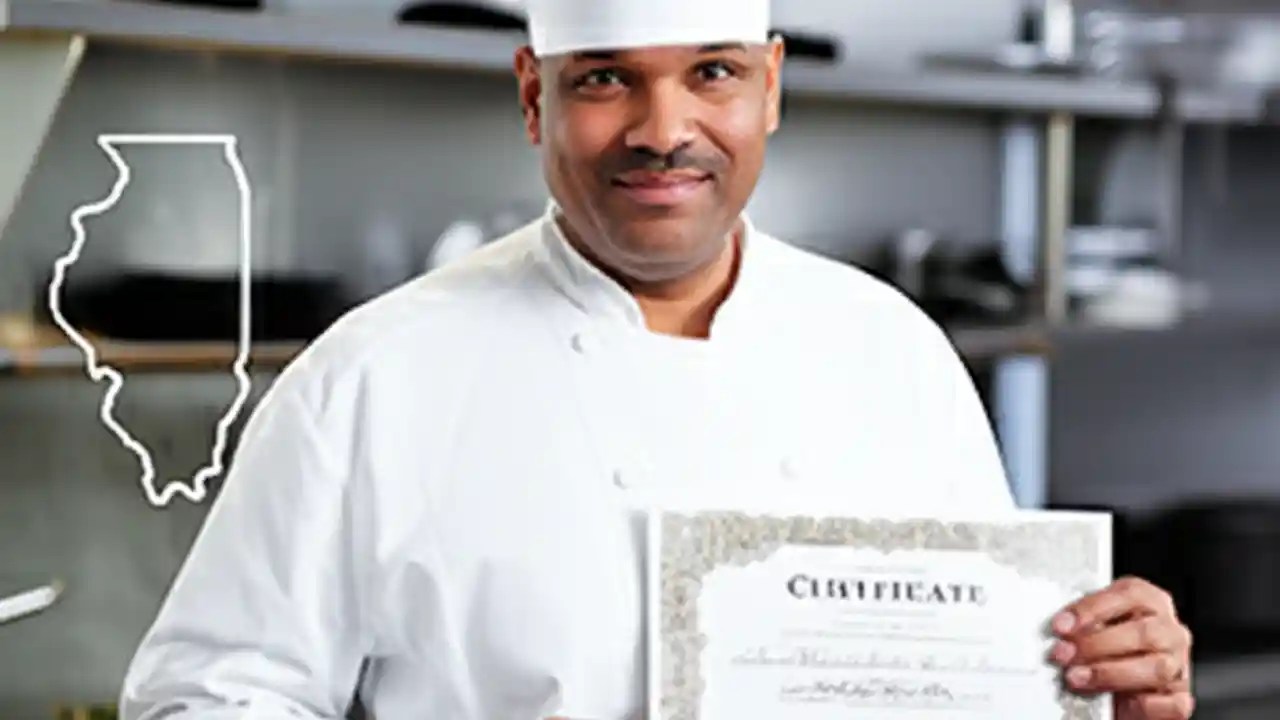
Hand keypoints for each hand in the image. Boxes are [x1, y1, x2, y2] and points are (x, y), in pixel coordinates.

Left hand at [1050, 576, 1193, 718]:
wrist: (1116, 690)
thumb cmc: (1102, 649)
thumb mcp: (1093, 627)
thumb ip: (1083, 624)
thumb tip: (1057, 631)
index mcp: (1150, 602)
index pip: (1129, 594)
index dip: (1092, 609)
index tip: (1060, 625)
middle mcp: (1169, 631)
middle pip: (1143, 632)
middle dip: (1096, 644)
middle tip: (1063, 654)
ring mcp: (1179, 665)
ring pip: (1155, 668)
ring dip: (1109, 674)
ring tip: (1076, 678)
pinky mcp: (1180, 699)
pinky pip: (1170, 703)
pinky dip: (1142, 705)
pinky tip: (1116, 704)